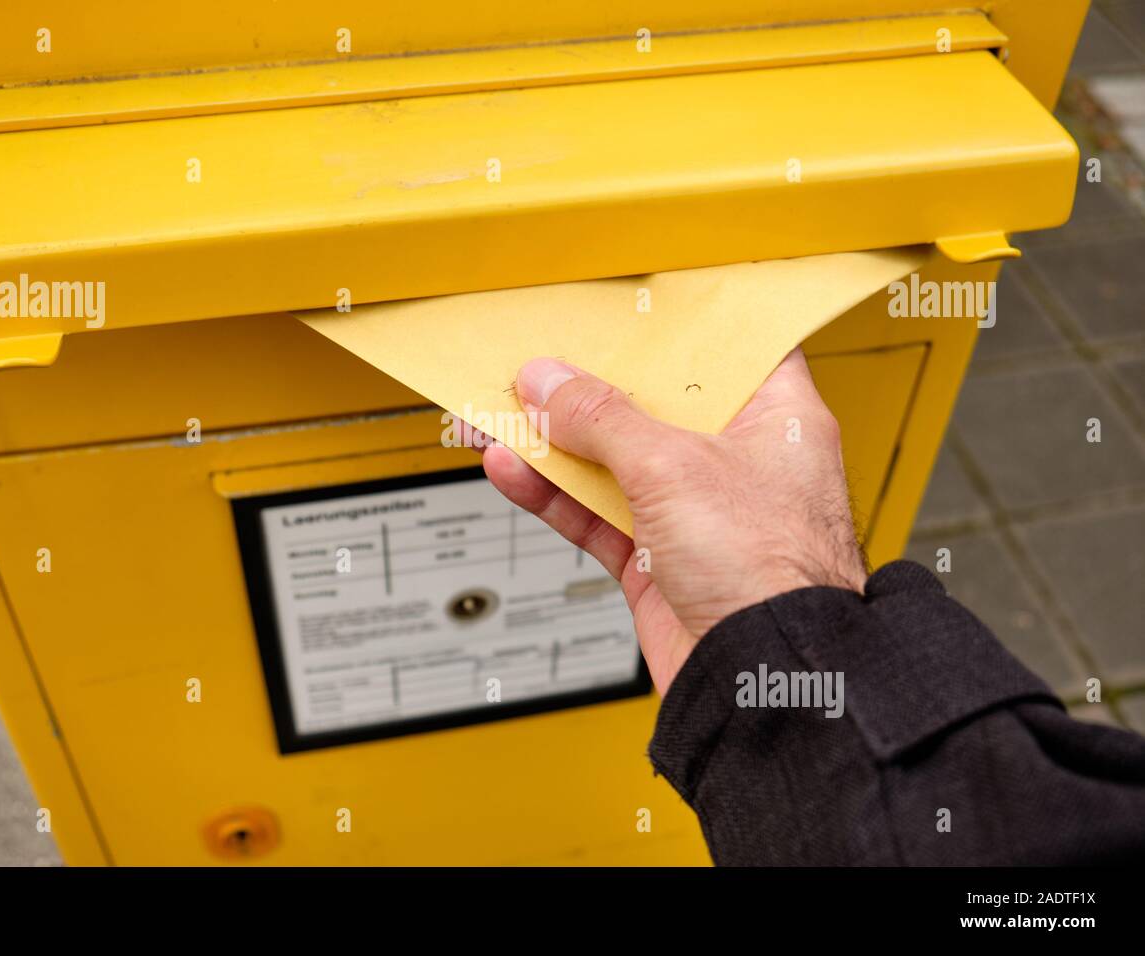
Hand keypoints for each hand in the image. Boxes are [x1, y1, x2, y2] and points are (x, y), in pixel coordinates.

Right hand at [481, 348, 868, 695]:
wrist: (765, 680)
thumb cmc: (774, 576)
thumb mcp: (675, 468)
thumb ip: (603, 420)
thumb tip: (550, 384)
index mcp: (775, 418)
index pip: (724, 350)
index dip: (671, 328)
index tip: (617, 313)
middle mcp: (736, 462)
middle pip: (652, 407)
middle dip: (588, 390)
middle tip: (537, 367)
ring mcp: (695, 514)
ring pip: (613, 462)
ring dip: (554, 443)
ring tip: (501, 416)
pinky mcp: (659, 560)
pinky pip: (596, 514)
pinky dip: (553, 495)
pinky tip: (513, 469)